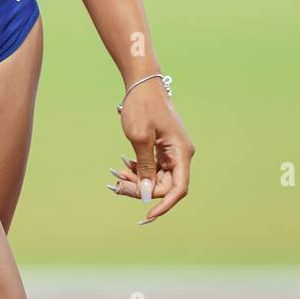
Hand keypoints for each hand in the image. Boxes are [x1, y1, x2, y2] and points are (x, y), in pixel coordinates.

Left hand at [108, 78, 194, 222]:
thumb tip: (147, 193)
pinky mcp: (163, 148)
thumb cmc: (142, 106)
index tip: (147, 215)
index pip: (178, 189)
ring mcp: (172, 151)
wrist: (142, 83)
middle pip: (165, 185)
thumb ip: (145, 167)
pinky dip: (139, 169)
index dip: (164, 205)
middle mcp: (180, 154)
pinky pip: (153, 167)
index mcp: (181, 152)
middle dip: (142, 189)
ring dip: (138, 179)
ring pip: (157, 178)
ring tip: (118, 173)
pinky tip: (124, 165)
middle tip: (118, 185)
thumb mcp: (140, 138)